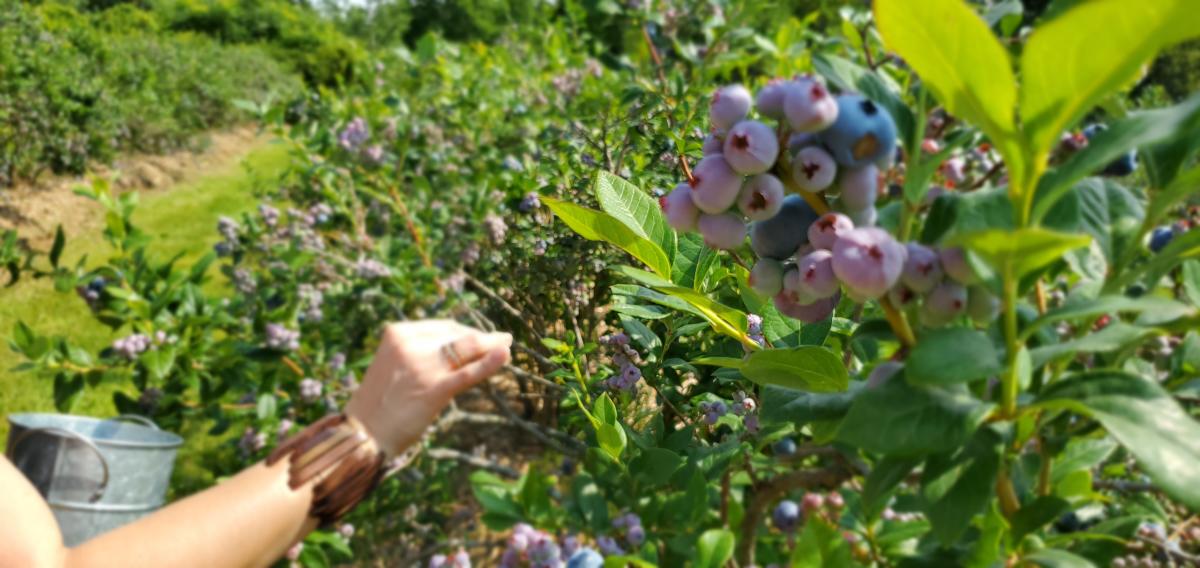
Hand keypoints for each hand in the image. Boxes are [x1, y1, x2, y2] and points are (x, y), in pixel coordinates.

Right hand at [345, 320, 512, 456]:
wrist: (364, 434)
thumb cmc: (380, 403)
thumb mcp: (396, 365)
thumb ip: (419, 351)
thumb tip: (460, 346)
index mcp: (397, 334)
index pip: (443, 327)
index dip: (466, 330)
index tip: (481, 336)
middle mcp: (410, 344)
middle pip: (457, 335)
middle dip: (482, 337)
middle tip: (501, 339)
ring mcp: (423, 366)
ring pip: (467, 348)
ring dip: (491, 345)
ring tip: (506, 344)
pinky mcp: (434, 388)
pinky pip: (468, 372)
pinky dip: (489, 363)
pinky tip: (505, 355)